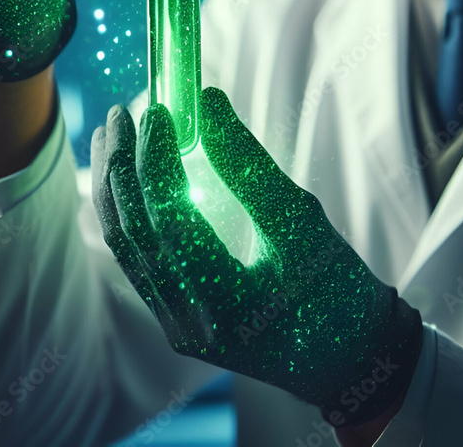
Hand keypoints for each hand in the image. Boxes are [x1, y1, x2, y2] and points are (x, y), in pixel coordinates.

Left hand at [90, 87, 422, 425]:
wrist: (352, 360)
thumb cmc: (338, 292)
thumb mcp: (301, 222)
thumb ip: (248, 165)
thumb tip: (207, 102)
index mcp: (228, 306)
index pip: (169, 221)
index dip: (156, 160)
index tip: (155, 111)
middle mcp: (190, 325)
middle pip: (135, 234)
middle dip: (121, 168)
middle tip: (120, 114)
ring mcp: (178, 328)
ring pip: (128, 249)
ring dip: (115, 189)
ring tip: (111, 138)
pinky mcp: (177, 322)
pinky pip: (138, 263)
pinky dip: (127, 215)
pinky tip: (124, 182)